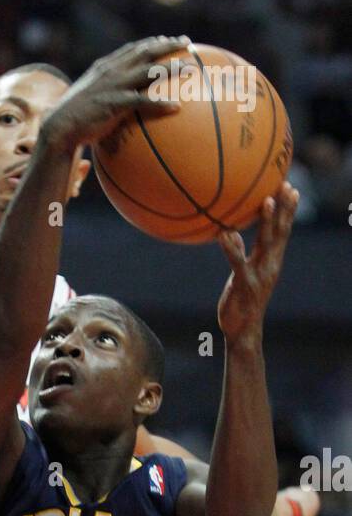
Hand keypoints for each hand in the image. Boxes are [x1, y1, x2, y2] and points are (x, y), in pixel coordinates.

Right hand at [43, 35, 189, 152]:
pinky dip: (160, 102)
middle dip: (169, 44)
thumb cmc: (73, 119)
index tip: (167, 40)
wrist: (59, 127)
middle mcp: (113, 71)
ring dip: (172, 68)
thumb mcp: (87, 99)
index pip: (133, 49)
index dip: (152, 43)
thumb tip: (113, 105)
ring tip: (191, 68)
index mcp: (106, 67)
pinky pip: (143, 101)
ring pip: (150, 71)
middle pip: (146, 51)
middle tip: (187, 43)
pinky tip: (176, 107)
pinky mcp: (115, 104)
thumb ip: (102, 95)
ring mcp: (115, 86)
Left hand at [217, 183, 298, 343]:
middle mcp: (270, 264)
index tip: (291, 188)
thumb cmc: (241, 300)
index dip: (288, 210)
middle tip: (287, 186)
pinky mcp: (244, 284)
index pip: (283, 230)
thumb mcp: (244, 273)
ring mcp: (259, 274)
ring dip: (267, 222)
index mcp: (271, 260)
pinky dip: (231, 248)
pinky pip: (237, 262)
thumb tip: (231, 232)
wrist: (243, 329)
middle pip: (280, 231)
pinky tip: (223, 234)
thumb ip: (241, 252)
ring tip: (266, 201)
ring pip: (266, 243)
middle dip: (285, 208)